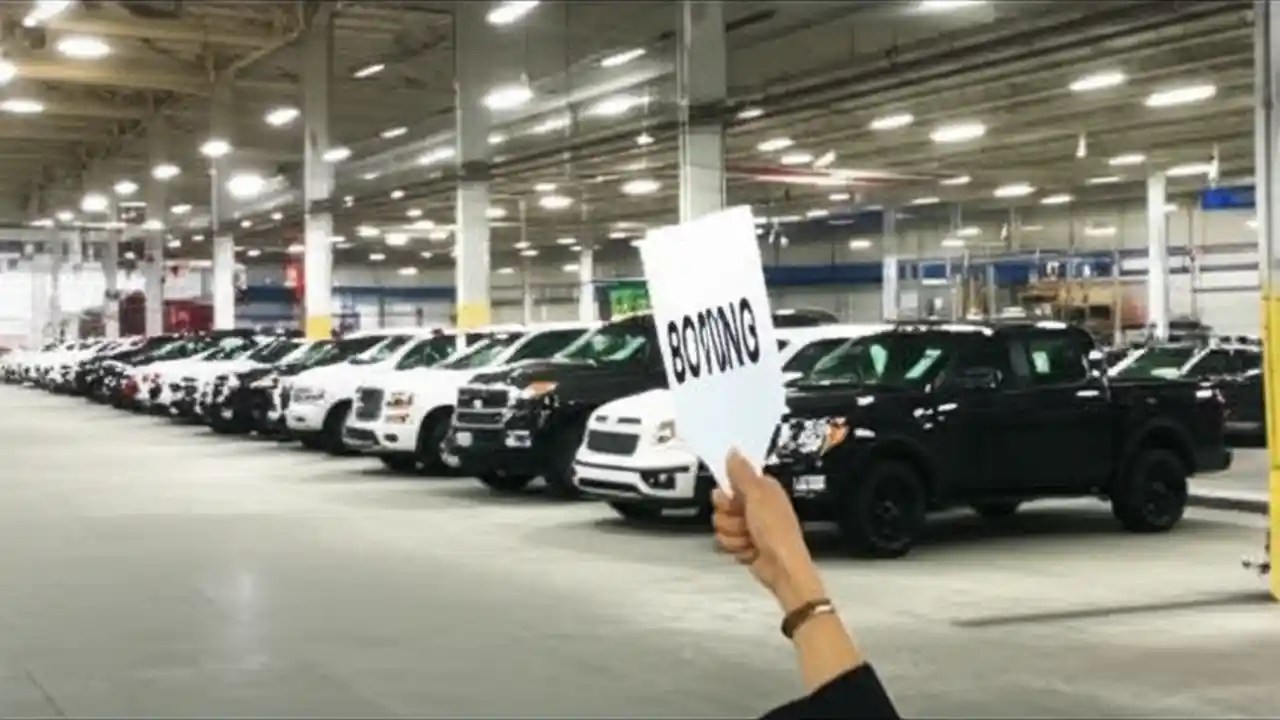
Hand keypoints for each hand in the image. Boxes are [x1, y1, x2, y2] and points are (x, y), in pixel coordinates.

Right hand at [713, 449, 825, 613]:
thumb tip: (733, 451)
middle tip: (745, 523)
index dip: (726, 495)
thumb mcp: (757, 496)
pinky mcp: (745, 544)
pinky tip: (750, 550)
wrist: (782, 568)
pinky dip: (737, 548)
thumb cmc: (776, 531)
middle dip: (729, 518)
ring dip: (733, 535)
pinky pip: (726, 543)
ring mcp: (750, 526)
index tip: (731, 501)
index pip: (729, 483)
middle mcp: (756, 506)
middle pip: (721, 507)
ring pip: (722, 526)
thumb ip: (742, 473)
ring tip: (750, 539)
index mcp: (762, 489)